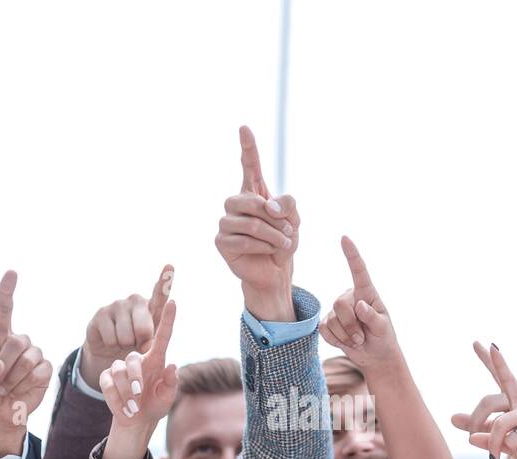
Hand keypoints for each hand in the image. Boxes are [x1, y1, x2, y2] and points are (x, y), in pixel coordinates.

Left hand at [0, 271, 52, 458]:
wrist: (0, 412)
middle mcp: (19, 342)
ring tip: (7, 386)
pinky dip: (26, 384)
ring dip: (14, 378)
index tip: (12, 272)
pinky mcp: (46, 369)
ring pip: (29, 357)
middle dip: (5, 364)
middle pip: (17, 341)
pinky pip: (40, 371)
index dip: (7, 291)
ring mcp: (34, 354)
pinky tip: (20, 389)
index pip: (4, 311)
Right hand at [80, 264, 172, 388]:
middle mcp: (135, 303)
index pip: (161, 295)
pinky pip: (110, 337)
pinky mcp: (100, 315)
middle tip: (138, 344)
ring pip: (125, 335)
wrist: (110, 359)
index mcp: (153, 310)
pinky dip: (112, 346)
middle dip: (142, 343)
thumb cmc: (138, 357)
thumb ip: (161, 358)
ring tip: (124, 343)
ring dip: (125, 346)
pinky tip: (111, 342)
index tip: (170, 266)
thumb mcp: (154, 359)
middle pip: (143, 326)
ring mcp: (116, 306)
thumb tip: (164, 361)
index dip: (165, 281)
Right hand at [98, 301, 178, 458]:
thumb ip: (171, 383)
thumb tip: (173, 365)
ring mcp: (120, 367)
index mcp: (156, 359)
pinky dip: (115, 399)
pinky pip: (107, 383)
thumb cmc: (154, 406)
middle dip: (135, 378)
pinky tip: (124, 409)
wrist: (135, 420)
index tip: (173, 302)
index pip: (163, 335)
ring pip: (118, 371)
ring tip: (134, 408)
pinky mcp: (106, 377)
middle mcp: (138, 358)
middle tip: (139, 394)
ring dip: (126, 392)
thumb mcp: (166, 398)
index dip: (167, 319)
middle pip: (133, 359)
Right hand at [215, 126, 298, 321]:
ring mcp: (226, 222)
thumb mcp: (294, 220)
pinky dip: (263, 247)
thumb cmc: (283, 242)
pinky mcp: (221, 242)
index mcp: (254, 192)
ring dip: (273, 235)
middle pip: (252, 200)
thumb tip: (267, 206)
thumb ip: (287, 204)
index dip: (248, 147)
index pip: (249, 165)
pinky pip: (243, 241)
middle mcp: (236, 203)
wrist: (276, 272)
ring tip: (283, 243)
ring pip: (250, 223)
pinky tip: (268, 251)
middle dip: (275, 218)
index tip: (245, 127)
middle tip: (289, 231)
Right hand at [318, 238, 400, 372]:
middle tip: (362, 337)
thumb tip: (360, 305)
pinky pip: (324, 330)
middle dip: (351, 325)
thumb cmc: (383, 337)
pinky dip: (336, 341)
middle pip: (340, 304)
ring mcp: (337, 310)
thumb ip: (373, 317)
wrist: (374, 355)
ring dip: (346, 336)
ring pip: (332, 320)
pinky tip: (346, 342)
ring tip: (357, 340)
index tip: (345, 238)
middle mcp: (350, 297)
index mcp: (366, 292)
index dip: (351, 255)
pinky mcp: (328, 322)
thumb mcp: (383, 329)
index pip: (358, 271)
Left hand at [453, 342, 516, 458]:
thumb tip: (452, 418)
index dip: (491, 361)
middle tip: (483, 450)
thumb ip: (481, 430)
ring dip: (508, 450)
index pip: (502, 377)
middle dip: (475, 425)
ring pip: (504, 435)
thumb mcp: (504, 440)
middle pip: (489, 405)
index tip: (477, 343)